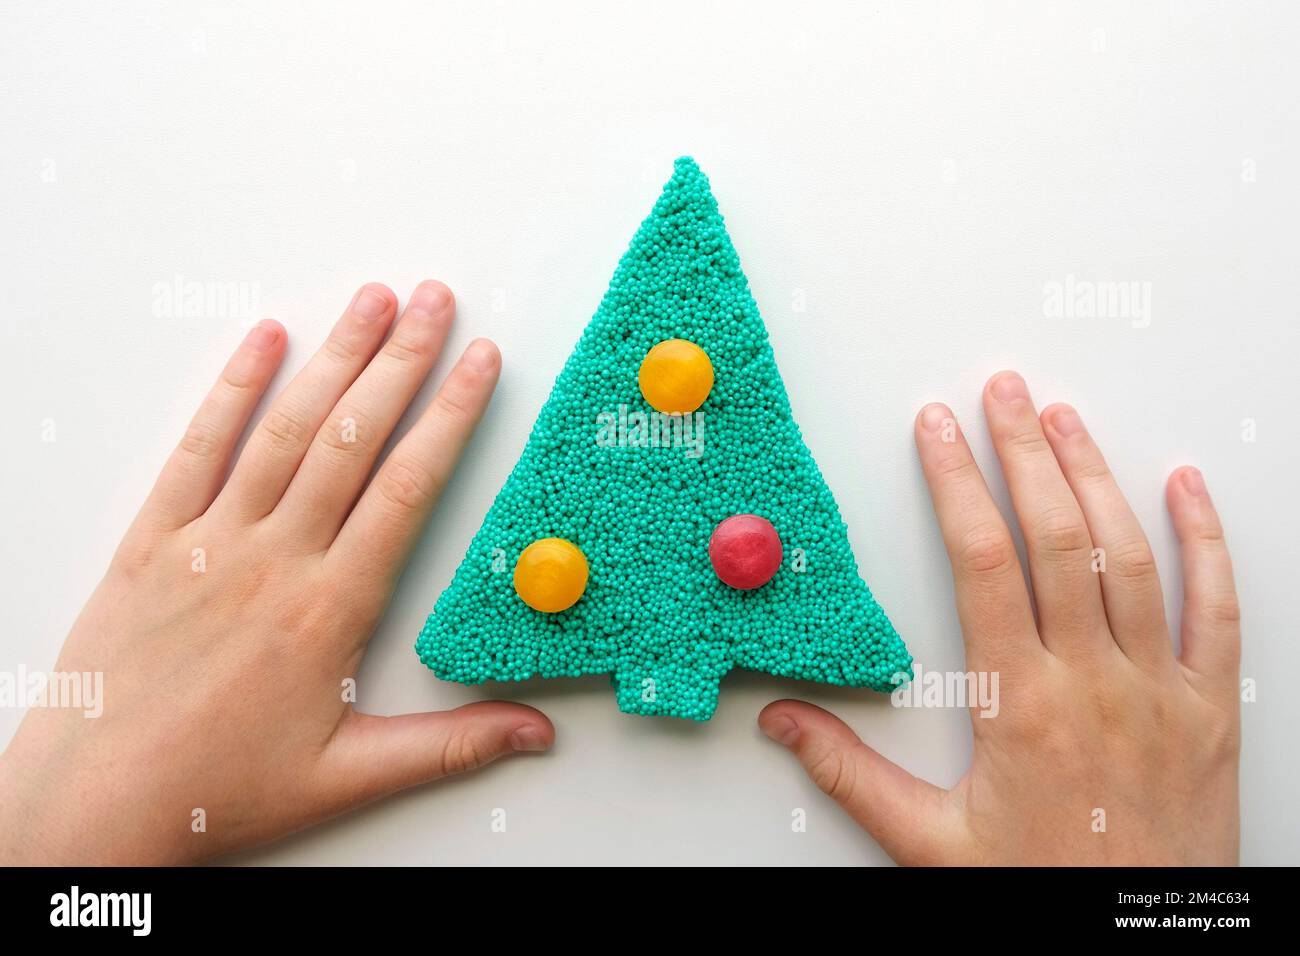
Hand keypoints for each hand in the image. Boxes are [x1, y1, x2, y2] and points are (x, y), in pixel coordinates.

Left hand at [0, 281, 553, 864]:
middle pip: (352, 438)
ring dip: (334, 358)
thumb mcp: (350, 776)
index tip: (479, 362)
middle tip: (437, 300)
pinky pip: (197, 449)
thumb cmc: (220, 789)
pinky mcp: (152, 540)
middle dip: (402, 361)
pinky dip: (232, 390)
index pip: (406, 489)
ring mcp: (209, 542)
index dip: (450, 417)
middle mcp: (274, 559)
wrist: (95, 801)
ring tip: (373, 300)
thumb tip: (538, 734)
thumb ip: (451, 745)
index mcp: (330, 609)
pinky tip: (265, 342)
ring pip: (285, 430)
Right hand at [759, 371, 1239, 864]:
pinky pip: (1218, 608)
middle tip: (1000, 390)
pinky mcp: (1211, 708)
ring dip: (1095, 475)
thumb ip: (851, 775)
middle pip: (1057, 538)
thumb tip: (783, 722)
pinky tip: (1183, 485)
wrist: (1137, 945)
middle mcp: (1094, 682)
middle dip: (1023, 452)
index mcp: (1021, 704)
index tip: (937, 430)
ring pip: (1130, 556)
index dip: (956, 484)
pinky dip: (1207, 540)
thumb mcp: (930, 844)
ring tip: (1064, 416)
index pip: (981, 563)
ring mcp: (1161, 689)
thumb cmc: (1041, 891)